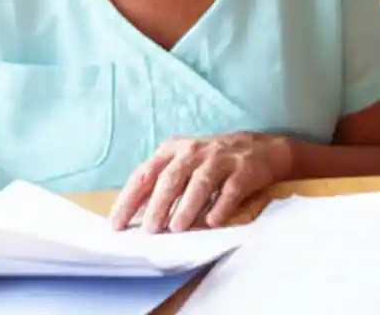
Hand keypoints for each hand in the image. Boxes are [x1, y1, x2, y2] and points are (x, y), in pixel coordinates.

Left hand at [109, 133, 291, 232]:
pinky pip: (230, 190)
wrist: (262, 149)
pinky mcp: (244, 171)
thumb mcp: (184, 163)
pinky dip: (220, 207)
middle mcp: (195, 151)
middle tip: (150, 229)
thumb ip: (162, 184)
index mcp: (174, 149)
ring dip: (187, 206)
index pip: (145, 173)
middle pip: (171, 177)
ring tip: (178, 228)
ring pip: (200, 182)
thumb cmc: (214, 161)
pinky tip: (212, 222)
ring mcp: (221, 159)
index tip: (118, 223)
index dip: (129, 199)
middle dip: (158, 205)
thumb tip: (137, 216)